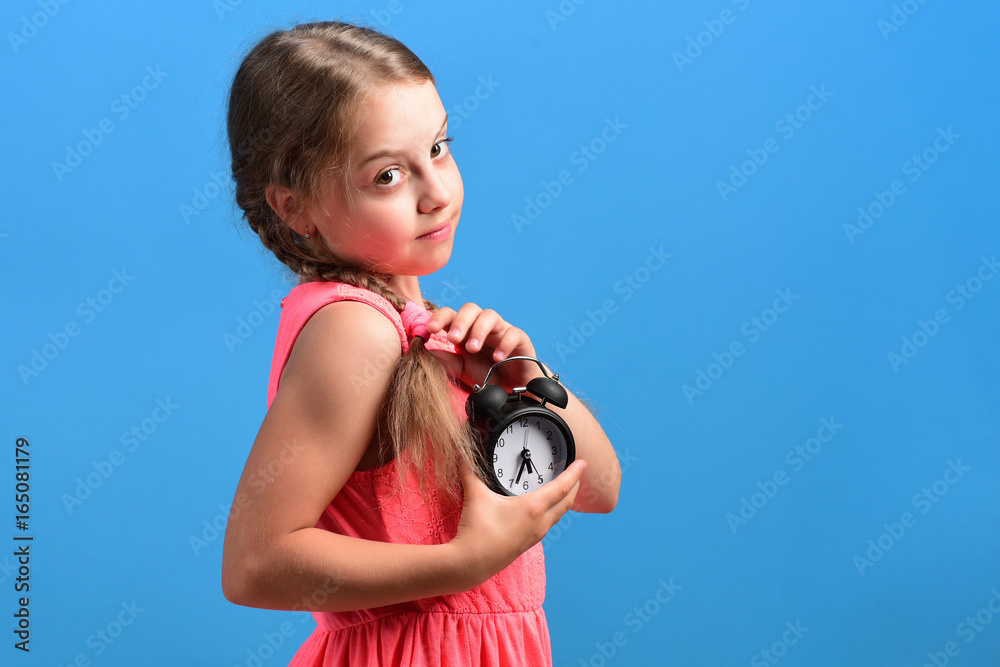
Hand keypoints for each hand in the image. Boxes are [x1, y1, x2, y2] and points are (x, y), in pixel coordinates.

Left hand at [424, 303, 539, 389]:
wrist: (512, 389)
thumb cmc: (486, 375)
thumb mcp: (461, 369)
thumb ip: (445, 360)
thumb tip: (422, 350)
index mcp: (465, 330)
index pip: (451, 314)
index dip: (439, 317)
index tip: (429, 330)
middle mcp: (482, 326)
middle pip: (470, 308)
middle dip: (460, 321)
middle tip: (453, 339)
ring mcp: (501, 330)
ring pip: (490, 315)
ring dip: (479, 330)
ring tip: (472, 349)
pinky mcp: (520, 339)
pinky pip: (513, 333)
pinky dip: (504, 343)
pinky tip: (497, 358)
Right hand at [447, 458, 585, 589]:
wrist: (471, 563)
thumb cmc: (478, 531)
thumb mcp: (475, 496)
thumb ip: (470, 473)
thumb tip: (463, 457)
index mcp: (533, 508)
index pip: (562, 487)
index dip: (574, 474)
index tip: (583, 464)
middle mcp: (539, 522)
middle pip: (566, 502)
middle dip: (574, 487)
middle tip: (578, 474)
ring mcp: (535, 535)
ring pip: (558, 515)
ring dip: (564, 501)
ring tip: (564, 491)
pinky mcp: (526, 543)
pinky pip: (548, 525)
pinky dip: (553, 513)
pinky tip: (543, 511)